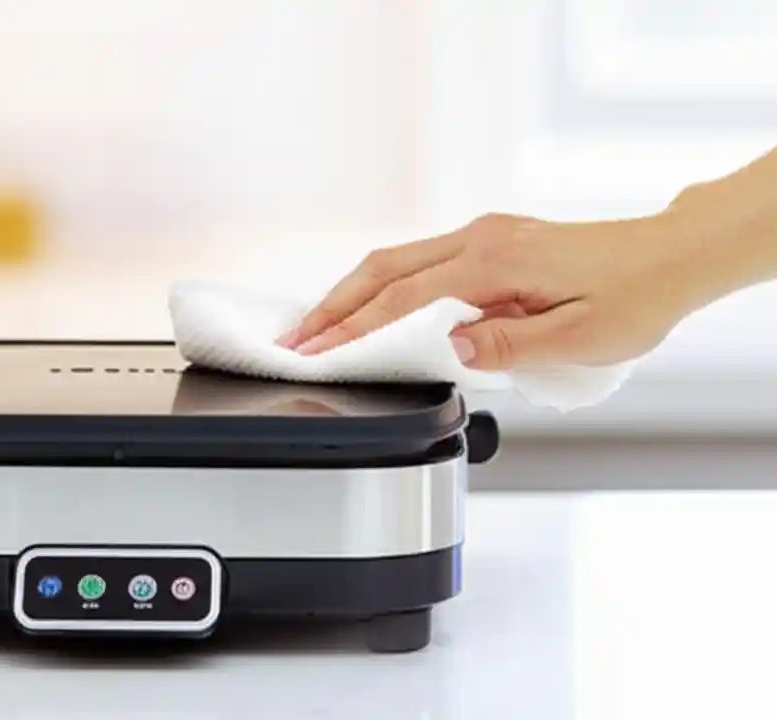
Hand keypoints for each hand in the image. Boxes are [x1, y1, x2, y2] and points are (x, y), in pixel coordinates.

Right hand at [275, 212, 712, 370]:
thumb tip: (451, 345)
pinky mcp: (491, 243)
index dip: (351, 327)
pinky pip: (420, 262)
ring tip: (319, 326)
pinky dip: (383, 286)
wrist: (671, 256)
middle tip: (295, 338)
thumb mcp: (578, 337)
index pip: (401, 297)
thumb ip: (508, 343)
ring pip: (396, 260)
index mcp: (494, 261)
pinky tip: (371, 308)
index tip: (314, 349)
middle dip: (332, 304)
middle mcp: (480, 239)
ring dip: (353, 293)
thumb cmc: (635, 296)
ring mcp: (483, 236)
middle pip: (382, 266)